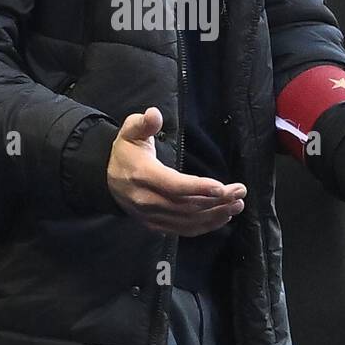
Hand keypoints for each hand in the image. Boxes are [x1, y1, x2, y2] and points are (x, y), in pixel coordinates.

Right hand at [107, 107, 246, 233]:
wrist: (105, 179)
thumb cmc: (125, 152)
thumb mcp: (130, 132)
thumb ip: (144, 123)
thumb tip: (154, 114)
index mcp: (142, 175)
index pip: (174, 186)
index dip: (199, 188)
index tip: (222, 187)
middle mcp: (146, 200)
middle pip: (186, 205)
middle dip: (217, 200)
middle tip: (240, 191)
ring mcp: (151, 215)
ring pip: (188, 220)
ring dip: (216, 214)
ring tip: (237, 204)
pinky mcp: (155, 225)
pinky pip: (183, 230)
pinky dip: (205, 226)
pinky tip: (222, 217)